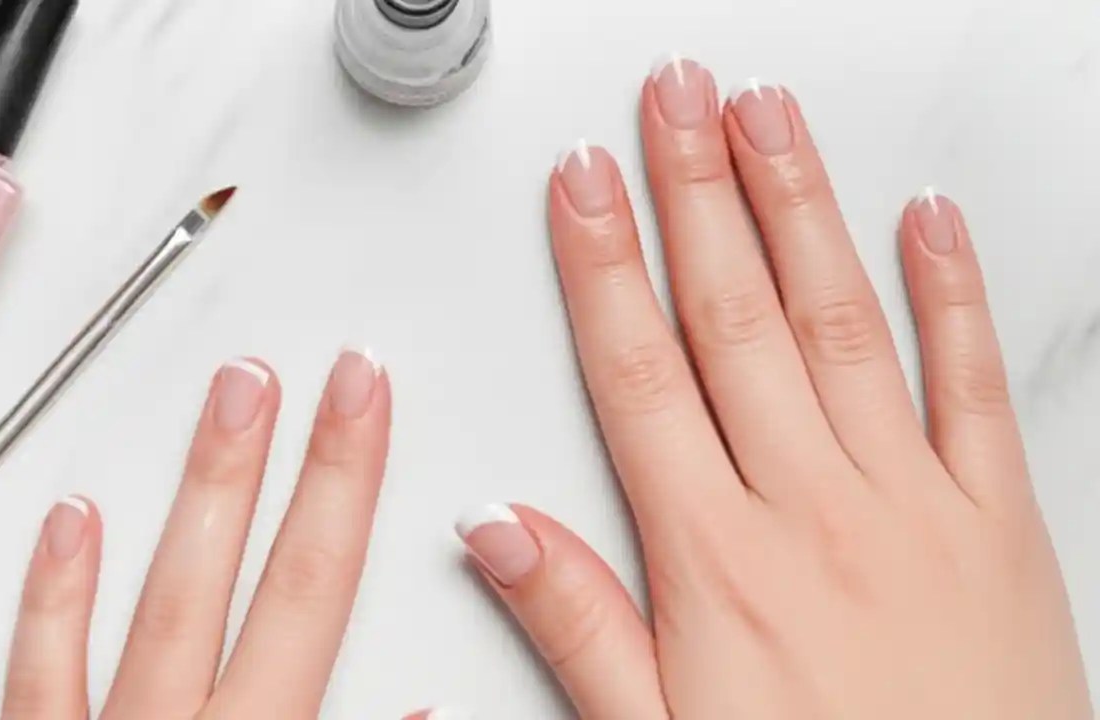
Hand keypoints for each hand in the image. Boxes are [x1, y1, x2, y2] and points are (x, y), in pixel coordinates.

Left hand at [0, 350, 420, 718]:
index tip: (361, 399)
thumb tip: (436, 705)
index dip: (346, 482)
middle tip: (279, 378)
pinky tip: (71, 522)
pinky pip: (40, 679)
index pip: (318, 588)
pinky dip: (54, 600)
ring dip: (198, 499)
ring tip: (220, 410)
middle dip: (269, 467)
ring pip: (162, 606)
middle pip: (244, 578)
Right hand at [456, 59, 1093, 718]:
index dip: (602, 265)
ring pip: (840, 321)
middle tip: (671, 99)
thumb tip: (497, 528)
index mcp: (721, 559)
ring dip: (796, 207)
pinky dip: (949, 291)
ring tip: (764, 118)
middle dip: (693, 191)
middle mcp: (815, 506)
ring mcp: (913, 501)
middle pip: (734, 316)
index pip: (640, 373)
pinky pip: (971, 382)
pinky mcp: (999, 519)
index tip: (582, 186)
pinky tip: (923, 219)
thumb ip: (577, 623)